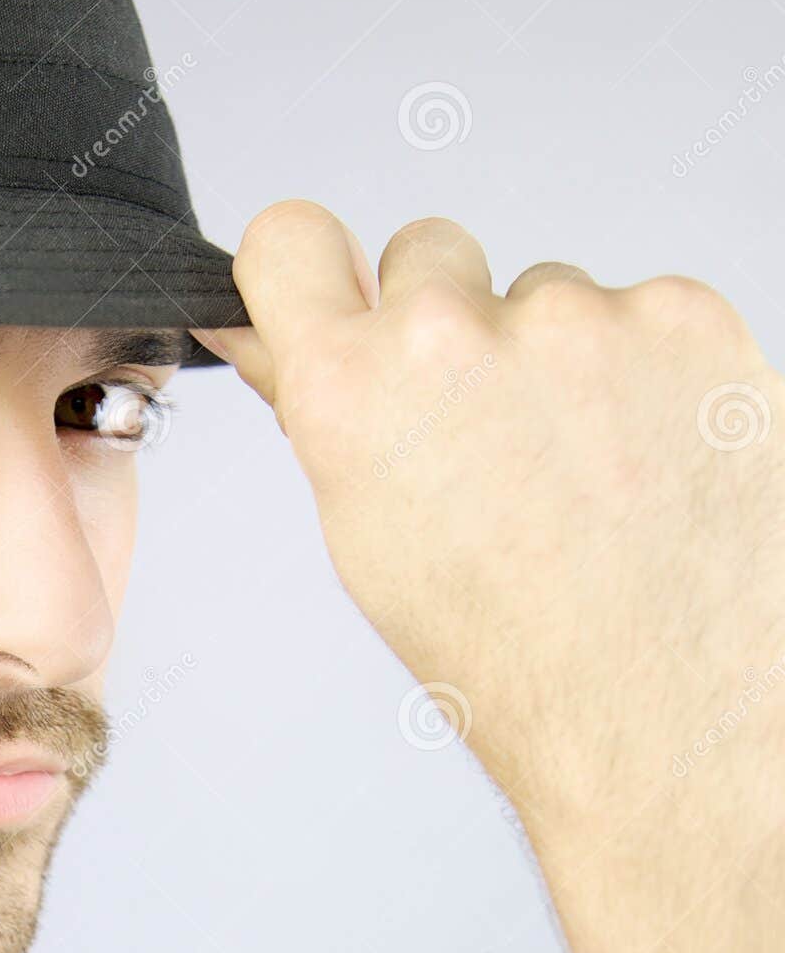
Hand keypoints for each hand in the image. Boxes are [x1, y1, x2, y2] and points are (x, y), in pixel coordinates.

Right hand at [196, 200, 784, 836]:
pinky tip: (649, 458)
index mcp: (350, 391)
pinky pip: (639, 312)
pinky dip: (645, 370)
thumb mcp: (372, 537)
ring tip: (585, 469)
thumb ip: (322, 411)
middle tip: (486, 421)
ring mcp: (577, 319)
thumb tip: (268, 338)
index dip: (310, 266)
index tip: (335, 290)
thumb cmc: (517, 657)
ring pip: (543, 293)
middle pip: (427, 249)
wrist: (672, 716)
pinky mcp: (683, 317)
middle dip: (445, 318)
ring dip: (554, 354)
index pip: (290, 237)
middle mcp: (453, 334)